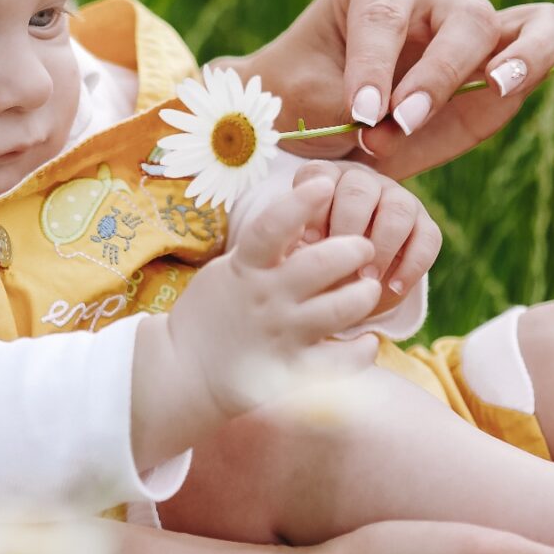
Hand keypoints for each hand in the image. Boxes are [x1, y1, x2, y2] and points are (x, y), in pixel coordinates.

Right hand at [131, 171, 378, 465]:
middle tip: (363, 247)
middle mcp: (266, 299)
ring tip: (368, 289)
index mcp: (245, 269)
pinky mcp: (292, 371)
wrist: (186, 371)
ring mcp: (282, 335)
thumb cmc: (214, 313)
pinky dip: (362, 350)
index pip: (272, 226)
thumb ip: (264, 249)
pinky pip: (341, 361)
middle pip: (322, 264)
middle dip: (353, 248)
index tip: (325, 183)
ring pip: (341, 309)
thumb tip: (303, 213)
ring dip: (364, 294)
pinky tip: (365, 341)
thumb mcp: (229, 270)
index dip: (300, 201)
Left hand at [230, 0, 553, 179]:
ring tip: (502, 85)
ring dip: (517, 57)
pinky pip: (552, 34)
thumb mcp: (282, 93)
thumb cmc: (297, 97)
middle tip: (400, 123)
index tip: (365, 115)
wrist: (319, 123)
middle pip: (459, 19)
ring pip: (520, 23)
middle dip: (435, 76)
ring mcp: (480, 19)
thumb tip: (321, 105)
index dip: (378, 65)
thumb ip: (312, 98)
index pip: (385, 15)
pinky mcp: (509, 55)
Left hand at [290, 159, 436, 303]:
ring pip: (398, 208)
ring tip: (367, 278)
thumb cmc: (316, 260)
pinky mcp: (425, 225)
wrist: (349, 281)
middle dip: (348, 227)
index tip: (308, 241)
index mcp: (327, 180)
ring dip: (383, 245)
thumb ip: (297, 245)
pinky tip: (394, 288)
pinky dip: (412, 265)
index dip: (314, 208)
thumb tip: (304, 247)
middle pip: (360, 189)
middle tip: (339, 261)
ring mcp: (398, 199)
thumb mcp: (299, 251)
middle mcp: (364, 182)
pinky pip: (428, 238)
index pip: (320, 176)